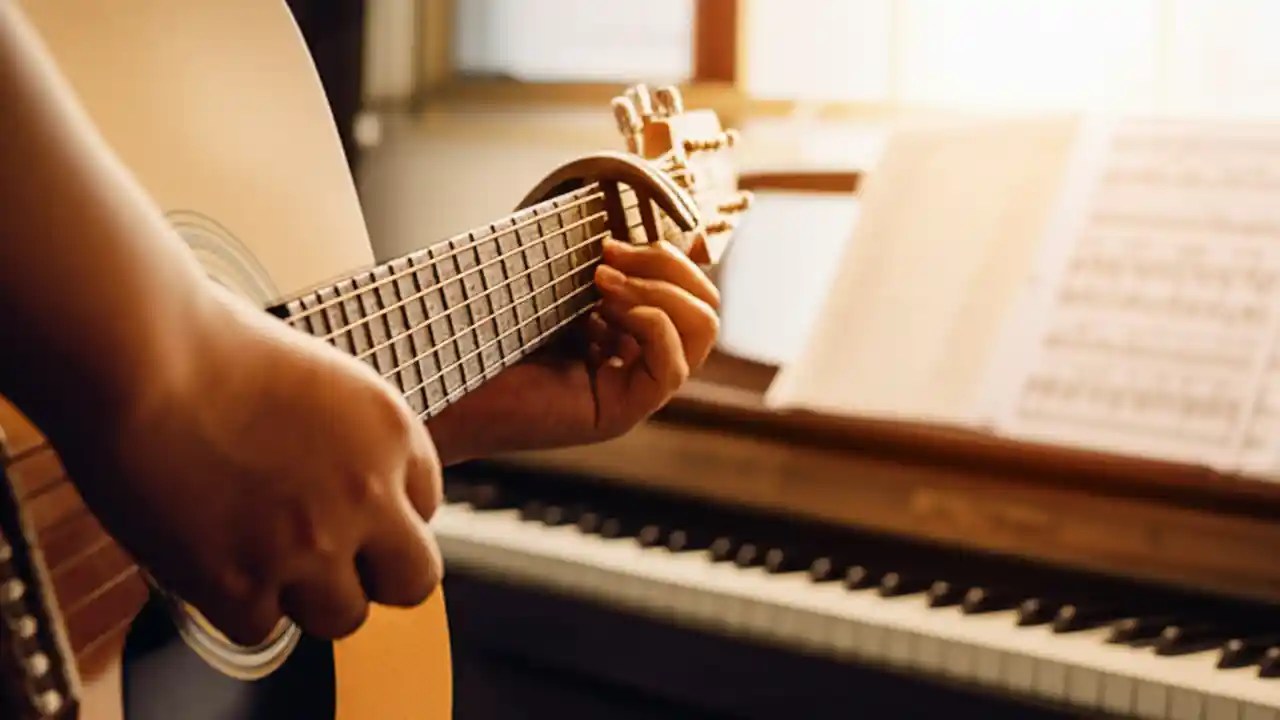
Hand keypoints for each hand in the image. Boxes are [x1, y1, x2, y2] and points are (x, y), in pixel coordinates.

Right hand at [58, 286, 443, 645]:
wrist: (140, 359)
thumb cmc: (213, 351)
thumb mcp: (327, 380)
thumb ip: (360, 442)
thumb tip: (368, 495)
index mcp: (393, 433)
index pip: (425, 505)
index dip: (382, 509)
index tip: (343, 502)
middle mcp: (367, 496)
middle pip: (412, 582)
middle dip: (376, 574)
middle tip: (330, 556)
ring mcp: (308, 547)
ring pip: (342, 617)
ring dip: (306, 594)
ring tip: (257, 548)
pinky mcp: (240, 584)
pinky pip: (262, 629)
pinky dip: (236, 603)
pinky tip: (211, 555)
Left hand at [427, 237, 718, 461]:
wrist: (433, 375)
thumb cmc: (479, 323)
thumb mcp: (552, 276)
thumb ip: (601, 258)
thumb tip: (658, 227)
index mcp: (622, 330)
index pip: (687, 288)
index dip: (667, 253)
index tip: (608, 238)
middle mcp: (633, 362)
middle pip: (704, 307)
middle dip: (668, 265)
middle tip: (608, 254)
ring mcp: (630, 391)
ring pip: (701, 332)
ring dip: (661, 290)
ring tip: (601, 281)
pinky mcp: (618, 413)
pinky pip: (672, 368)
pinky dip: (652, 323)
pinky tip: (605, 308)